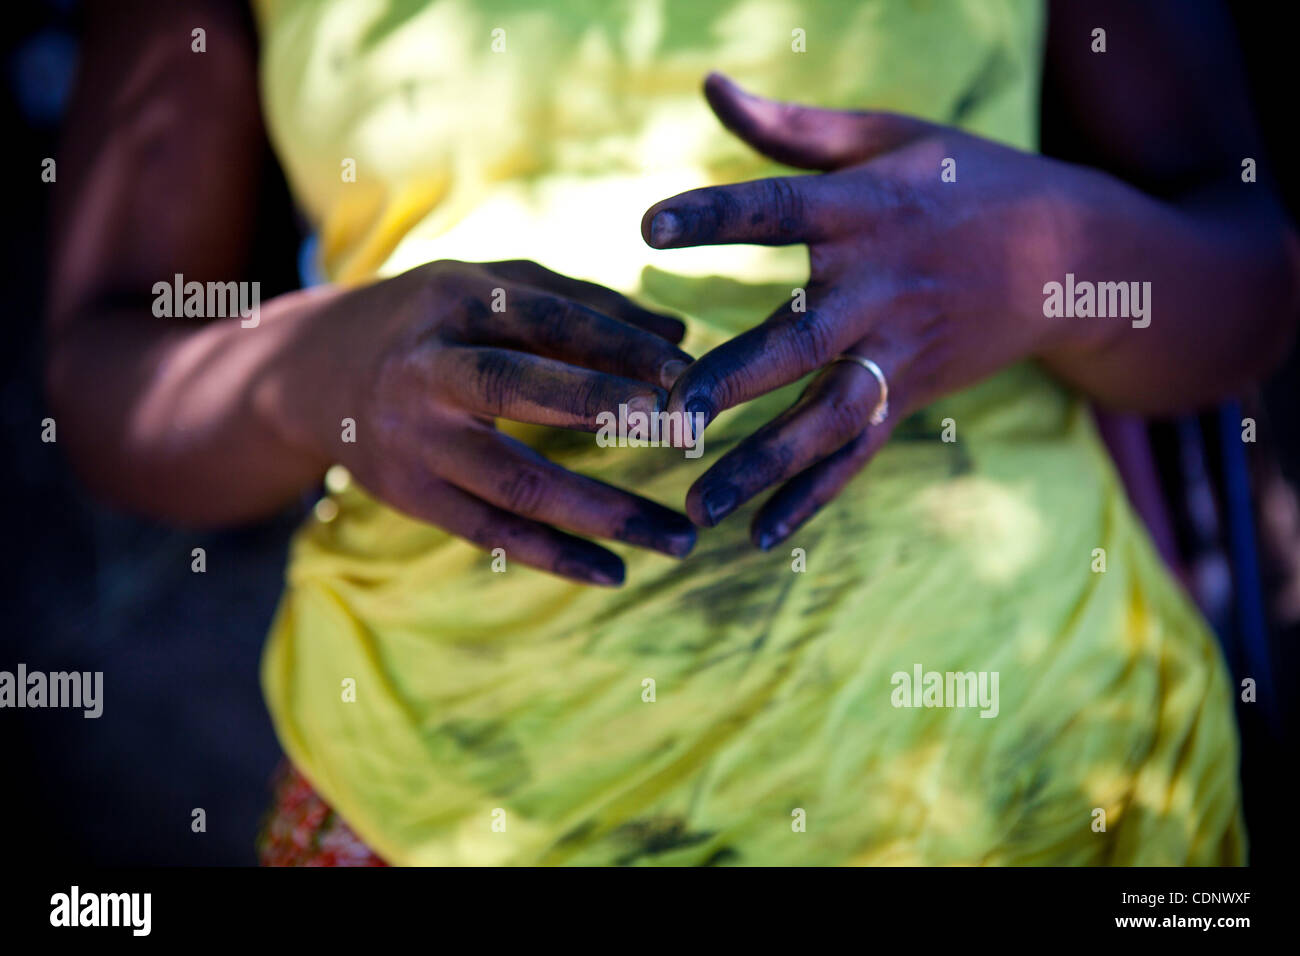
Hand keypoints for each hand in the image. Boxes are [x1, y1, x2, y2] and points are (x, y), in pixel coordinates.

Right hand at [270, 259, 697, 584]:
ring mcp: (416, 439)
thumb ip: (583, 304)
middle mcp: (428, 369)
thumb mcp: (491, 287)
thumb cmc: (434, 320)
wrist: (312, 371)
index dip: (618, 345)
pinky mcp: (412, 495)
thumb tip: (679, 334)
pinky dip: (555, 556)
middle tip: (690, 434)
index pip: (547, 319)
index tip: (688, 371)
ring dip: (603, 511)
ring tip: (680, 538)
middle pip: (517, 388)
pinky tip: (615, 572)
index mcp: (455, 301)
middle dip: (606, 409)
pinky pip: (491, 532)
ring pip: (514, 479)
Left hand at [643, 73, 1080, 548]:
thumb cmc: (963, 182)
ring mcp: (899, 353)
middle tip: (672, 413)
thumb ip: (791, 128)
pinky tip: (760, 536)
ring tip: (699, 507)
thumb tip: (709, 86)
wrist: (1071, 254)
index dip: (717, 216)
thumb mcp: (886, 139)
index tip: (648, 227)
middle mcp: (881, 289)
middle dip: (738, 379)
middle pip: (803, 340)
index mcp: (867, 212)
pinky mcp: (909, 396)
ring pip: (828, 418)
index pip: (781, 210)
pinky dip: (812, 498)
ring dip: (765, 465)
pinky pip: (858, 455)